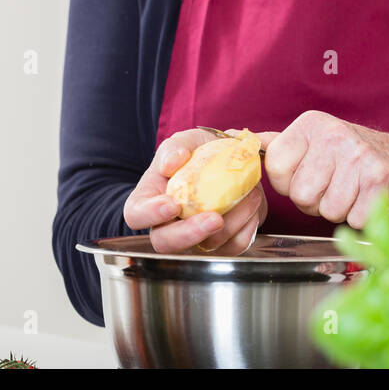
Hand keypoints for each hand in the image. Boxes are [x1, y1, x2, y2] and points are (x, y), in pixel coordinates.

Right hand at [123, 128, 269, 255]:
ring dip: (232, 224)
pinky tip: (253, 205)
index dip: (150, 215)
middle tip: (214, 219)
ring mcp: (195, 238)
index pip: (135, 215)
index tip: (173, 205)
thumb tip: (171, 163)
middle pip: (165, 243)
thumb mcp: (185, 142)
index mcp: (150, 199)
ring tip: (249, 195)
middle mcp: (168, 224)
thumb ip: (174, 148)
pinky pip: (234, 247)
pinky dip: (248, 227)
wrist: (233, 161)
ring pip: (205, 248)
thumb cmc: (199, 153)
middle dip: (190, 234)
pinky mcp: (222, 243)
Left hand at [263, 110, 388, 227]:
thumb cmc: (351, 157)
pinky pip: (353, 219)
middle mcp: (334, 135)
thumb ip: (277, 145)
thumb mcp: (314, 141)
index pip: (275, 168)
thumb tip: (234, 137)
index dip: (290, 183)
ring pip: (328, 210)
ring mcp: (359, 157)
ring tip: (352, 191)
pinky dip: (361, 217)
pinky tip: (367, 198)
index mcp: (311, 124)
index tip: (310, 175)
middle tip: (335, 186)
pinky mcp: (380, 180)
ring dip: (340, 210)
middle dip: (316, 200)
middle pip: (301, 194)